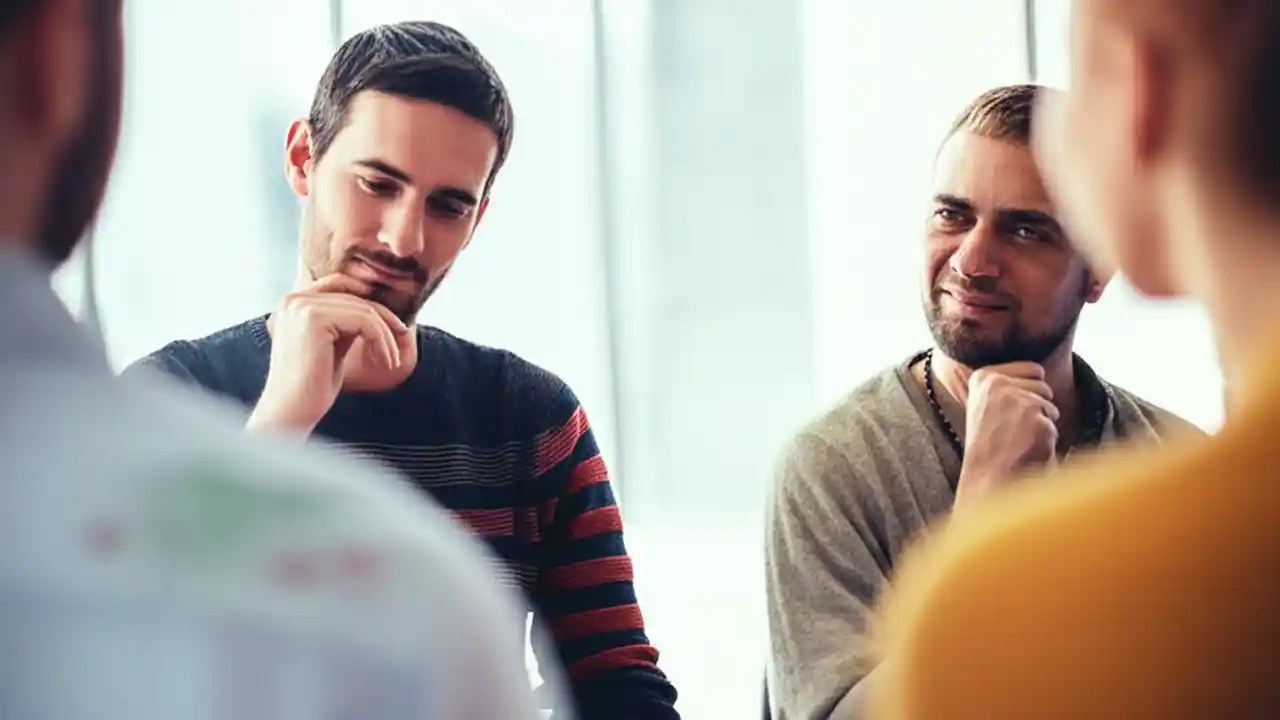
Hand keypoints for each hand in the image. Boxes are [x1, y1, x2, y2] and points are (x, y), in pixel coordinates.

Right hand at [248, 274, 410, 433]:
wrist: (293, 411)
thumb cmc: (314, 384)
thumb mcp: (333, 344)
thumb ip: (346, 321)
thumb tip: (375, 307)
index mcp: (294, 302)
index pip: (340, 283)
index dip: (370, 295)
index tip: (395, 317)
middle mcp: (294, 299)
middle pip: (355, 296)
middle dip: (384, 319)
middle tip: (402, 338)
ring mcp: (302, 306)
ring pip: (363, 310)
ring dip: (386, 335)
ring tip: (392, 359)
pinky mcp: (315, 319)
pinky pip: (364, 321)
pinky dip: (382, 341)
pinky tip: (387, 362)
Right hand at [954, 362, 1058, 510]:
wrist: (985, 480)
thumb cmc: (989, 446)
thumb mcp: (986, 404)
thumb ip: (1007, 383)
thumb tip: (1038, 370)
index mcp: (984, 376)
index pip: (1034, 369)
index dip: (1028, 394)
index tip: (1003, 415)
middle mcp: (998, 383)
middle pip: (1045, 385)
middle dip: (1036, 409)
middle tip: (1009, 431)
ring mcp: (1017, 401)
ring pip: (1051, 406)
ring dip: (1041, 425)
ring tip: (1016, 441)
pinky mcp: (1036, 421)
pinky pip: (1053, 427)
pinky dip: (1044, 442)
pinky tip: (1024, 451)